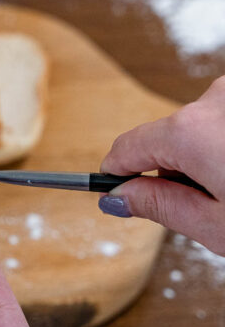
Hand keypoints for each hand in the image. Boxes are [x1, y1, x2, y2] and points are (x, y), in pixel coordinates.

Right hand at [99, 76, 224, 255]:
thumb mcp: (218, 225)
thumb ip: (161, 206)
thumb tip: (119, 197)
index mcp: (190, 132)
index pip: (125, 149)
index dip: (114, 175)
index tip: (112, 195)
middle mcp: (213, 101)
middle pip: (165, 141)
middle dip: (176, 173)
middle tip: (209, 210)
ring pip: (199, 130)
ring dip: (208, 158)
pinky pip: (223, 121)